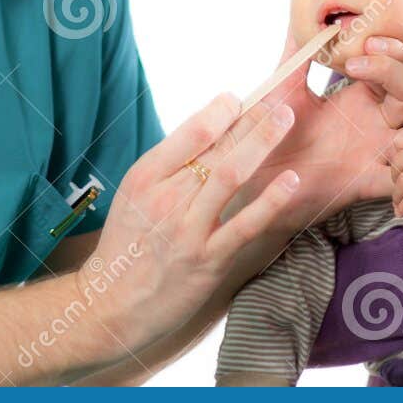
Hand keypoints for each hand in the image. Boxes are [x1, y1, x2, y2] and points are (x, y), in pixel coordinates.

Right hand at [89, 94, 301, 350]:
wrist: (110, 305)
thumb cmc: (128, 244)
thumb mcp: (137, 194)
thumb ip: (171, 165)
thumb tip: (212, 130)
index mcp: (146, 176)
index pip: (191, 130)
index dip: (221, 109)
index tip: (241, 98)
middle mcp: (165, 199)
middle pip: (216, 147)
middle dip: (252, 118)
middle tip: (279, 97)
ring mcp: (187, 230)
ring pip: (230, 176)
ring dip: (262, 142)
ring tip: (286, 119)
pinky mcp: (207, 261)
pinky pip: (244, 225)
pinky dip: (270, 200)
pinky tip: (291, 181)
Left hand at [216, 34, 402, 228]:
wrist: (255, 182)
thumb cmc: (270, 137)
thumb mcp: (281, 91)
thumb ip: (294, 57)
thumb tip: (297, 20)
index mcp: (359, 99)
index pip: (395, 65)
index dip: (388, 48)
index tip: (357, 36)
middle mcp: (375, 123)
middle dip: (396, 66)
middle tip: (360, 57)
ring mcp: (378, 152)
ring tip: (379, 91)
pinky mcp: (371, 183)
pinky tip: (399, 143)